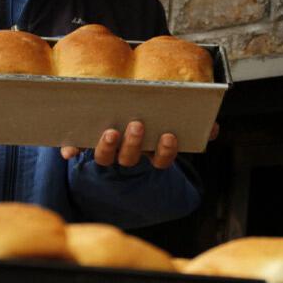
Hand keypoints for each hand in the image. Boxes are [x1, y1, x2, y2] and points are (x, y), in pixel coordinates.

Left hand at [61, 121, 219, 169]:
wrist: (114, 124)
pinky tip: (68, 150)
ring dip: (107, 148)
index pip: (160, 160)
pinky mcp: (83, 145)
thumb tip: (214, 127)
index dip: (164, 151)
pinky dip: (70, 149)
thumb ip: (193, 126)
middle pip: (130, 158)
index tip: (168, 136)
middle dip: (133, 144)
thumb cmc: (149, 123)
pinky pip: (75, 149)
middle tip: (136, 125)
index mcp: (149, 152)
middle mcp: (127, 155)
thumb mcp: (170, 122)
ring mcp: (106, 153)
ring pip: (105, 158)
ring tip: (110, 131)